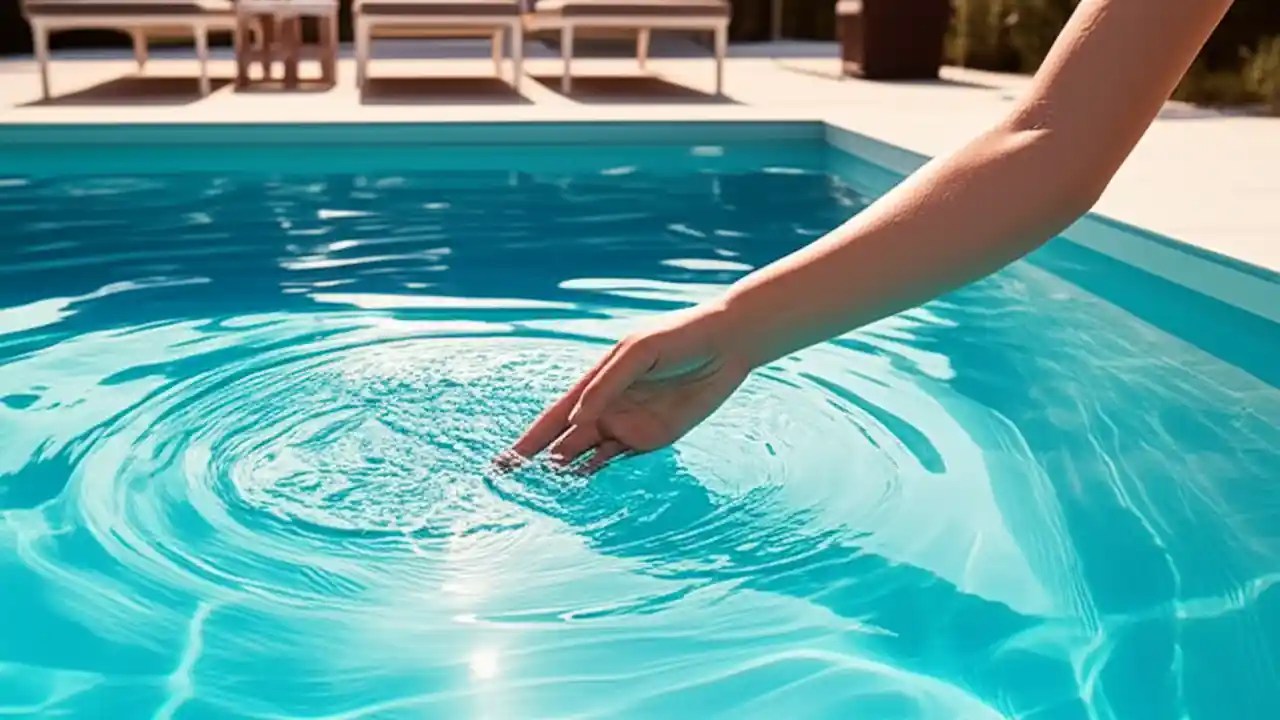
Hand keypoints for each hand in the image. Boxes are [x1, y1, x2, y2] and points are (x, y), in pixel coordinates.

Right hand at [504, 302, 751, 473]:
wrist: (726, 346)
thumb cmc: (678, 338)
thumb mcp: (638, 352)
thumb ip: (607, 384)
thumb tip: (577, 418)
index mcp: (595, 383)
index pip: (554, 419)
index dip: (528, 441)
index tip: (503, 463)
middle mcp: (605, 408)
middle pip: (565, 444)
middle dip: (539, 466)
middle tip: (515, 491)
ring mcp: (627, 427)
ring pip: (588, 458)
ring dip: (567, 476)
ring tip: (544, 497)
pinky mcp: (652, 441)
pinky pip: (621, 464)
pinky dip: (601, 478)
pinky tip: (582, 493)